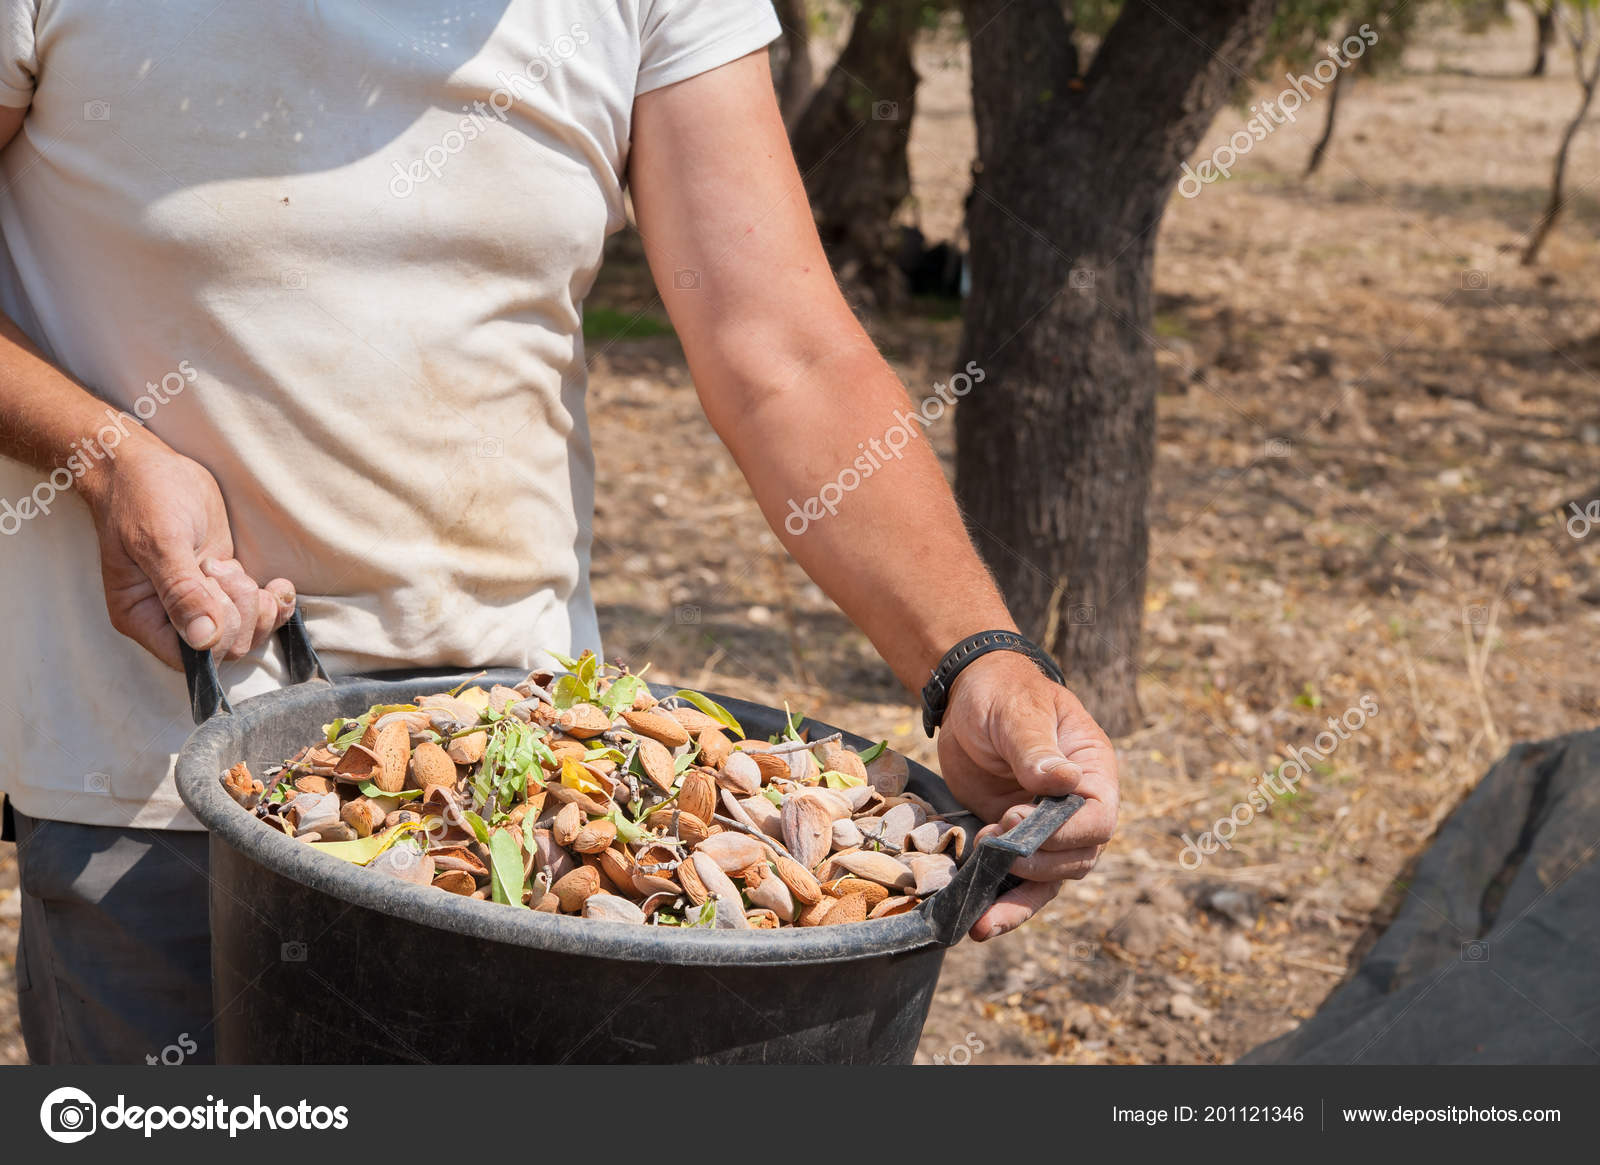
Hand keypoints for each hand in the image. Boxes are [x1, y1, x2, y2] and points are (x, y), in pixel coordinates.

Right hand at [81, 437, 295, 667]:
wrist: (147, 465)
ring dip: (257, 604)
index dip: (218, 633)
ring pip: (248, 632)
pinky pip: (259, 613)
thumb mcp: (160, 541)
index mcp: (143, 618)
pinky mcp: (225, 587)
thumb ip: (182, 591)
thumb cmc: (143, 498)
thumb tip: (204, 639)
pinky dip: (276, 603)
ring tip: (231, 565)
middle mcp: (172, 619)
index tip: (212, 584)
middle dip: (238, 609)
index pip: (192, 659)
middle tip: (218, 565)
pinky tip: (279, 585)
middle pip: (227, 647)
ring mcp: (202, 603)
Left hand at [936, 651, 1119, 940]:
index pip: (1097, 820)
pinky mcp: (1012, 842)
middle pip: (1075, 860)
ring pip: (1046, 882)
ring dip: (1016, 904)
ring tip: (981, 924)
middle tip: (988, 843)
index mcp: (1092, 773)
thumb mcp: (1017, 712)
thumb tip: (1062, 781)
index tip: (1016, 821)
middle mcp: (1077, 809)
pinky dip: (997, 901)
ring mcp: (1045, 830)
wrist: (969, 697)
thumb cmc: (1002, 693)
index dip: (1063, 834)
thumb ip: (1035, 748)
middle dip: (1033, 865)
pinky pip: (1014, 882)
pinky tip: (973, 920)